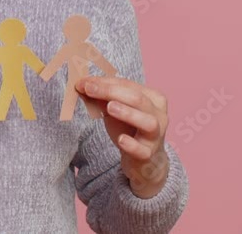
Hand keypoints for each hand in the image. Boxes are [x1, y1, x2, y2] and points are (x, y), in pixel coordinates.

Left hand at [76, 76, 169, 198]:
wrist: (143, 160)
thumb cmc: (130, 129)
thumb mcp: (116, 110)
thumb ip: (102, 97)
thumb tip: (82, 84)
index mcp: (152, 99)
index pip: (128, 85)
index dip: (105, 82)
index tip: (83, 81)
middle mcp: (159, 115)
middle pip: (138, 99)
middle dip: (112, 92)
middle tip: (89, 89)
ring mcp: (155, 136)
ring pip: (148, 122)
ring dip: (128, 113)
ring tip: (110, 107)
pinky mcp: (148, 154)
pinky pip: (142, 150)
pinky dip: (132, 145)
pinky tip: (121, 140)